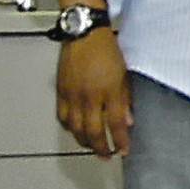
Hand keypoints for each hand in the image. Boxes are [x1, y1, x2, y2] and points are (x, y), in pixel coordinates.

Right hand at [56, 31, 132, 156]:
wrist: (84, 32)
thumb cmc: (106, 49)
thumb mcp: (124, 74)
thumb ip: (125, 99)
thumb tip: (128, 121)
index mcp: (109, 91)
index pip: (115, 124)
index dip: (120, 141)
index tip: (123, 150)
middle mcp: (90, 95)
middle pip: (93, 131)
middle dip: (101, 148)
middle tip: (106, 156)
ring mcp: (73, 94)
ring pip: (75, 128)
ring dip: (84, 141)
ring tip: (91, 146)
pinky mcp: (61, 90)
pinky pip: (63, 116)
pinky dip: (69, 127)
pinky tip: (75, 130)